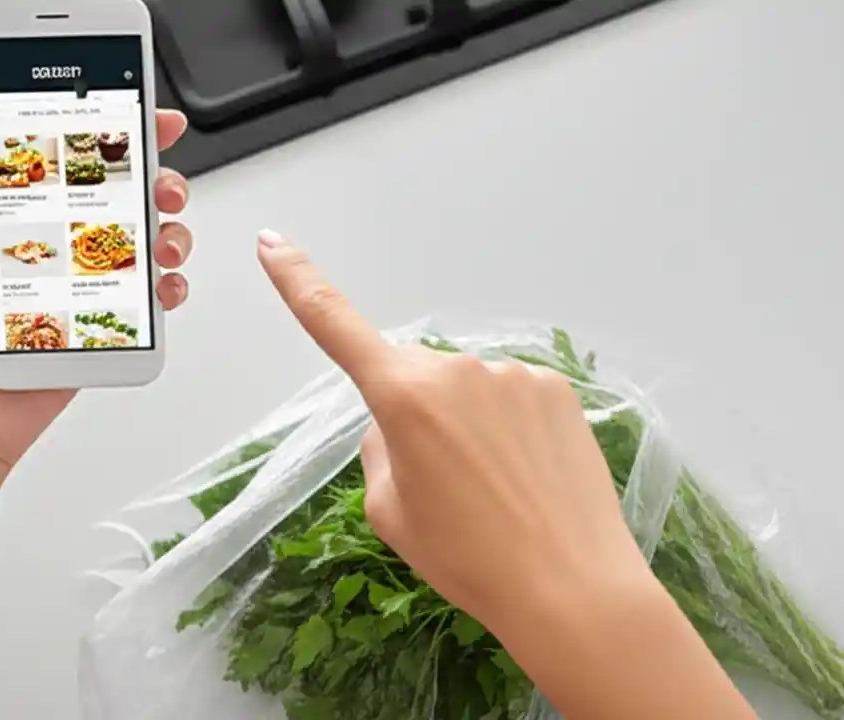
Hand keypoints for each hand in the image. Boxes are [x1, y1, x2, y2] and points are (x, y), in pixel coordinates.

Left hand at [0, 107, 194, 468]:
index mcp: (16, 217)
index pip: (68, 156)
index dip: (108, 128)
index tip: (137, 110)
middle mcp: (58, 244)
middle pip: (124, 193)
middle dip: (157, 176)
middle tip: (161, 182)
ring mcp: (87, 283)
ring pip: (151, 239)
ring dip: (173, 230)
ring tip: (164, 242)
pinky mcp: (107, 323)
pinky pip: (155, 298)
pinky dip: (172, 287)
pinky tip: (163, 287)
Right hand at [254, 230, 654, 637]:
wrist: (570, 586)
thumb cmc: (468, 560)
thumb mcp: (390, 512)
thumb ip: (380, 449)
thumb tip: (401, 421)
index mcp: (404, 398)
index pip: (335, 325)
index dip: (298, 281)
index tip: (272, 242)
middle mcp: (458, 369)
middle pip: (413, 378)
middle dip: (415, 416)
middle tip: (444, 486)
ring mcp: (513, 373)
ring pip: (466, 391)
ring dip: (467, 426)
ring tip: (493, 492)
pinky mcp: (556, 387)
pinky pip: (510, 398)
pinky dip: (509, 429)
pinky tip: (527, 476)